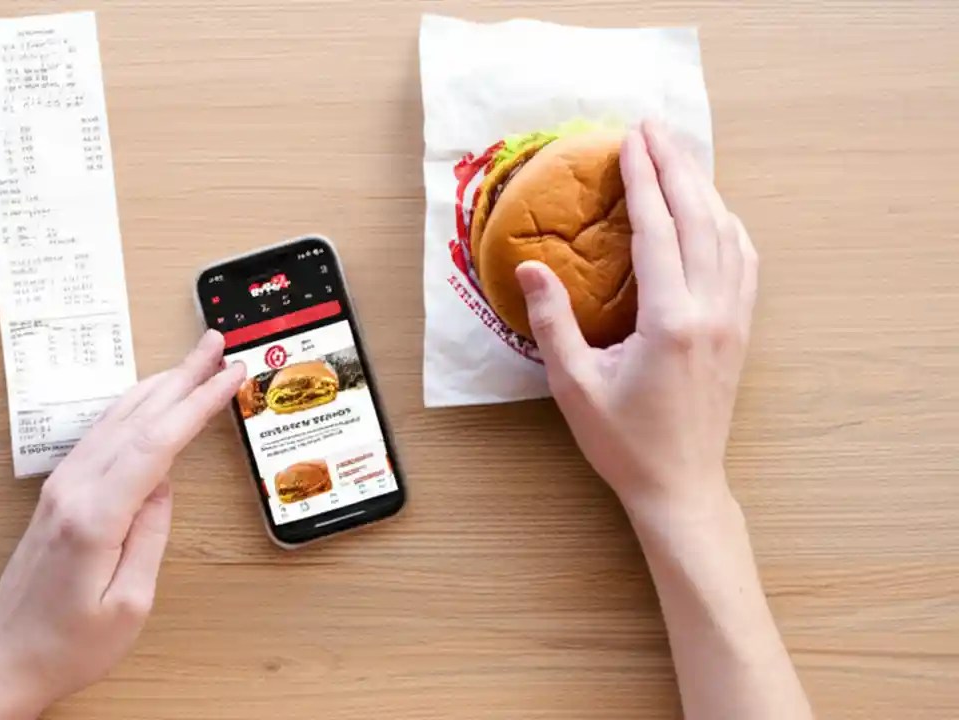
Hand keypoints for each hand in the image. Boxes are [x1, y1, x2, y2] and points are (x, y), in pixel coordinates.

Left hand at [0, 331, 245, 718]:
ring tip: (193, 363)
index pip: (157, 442)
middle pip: (137, 416)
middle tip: (217, 346)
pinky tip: (150, 401)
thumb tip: (165, 484)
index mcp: (95, 515)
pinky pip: (102, 437)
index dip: (198, 403)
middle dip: (183, 376)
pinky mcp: (58, 495)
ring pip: (116, 420)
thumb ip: (152, 535)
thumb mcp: (130, 601)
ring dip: (159, 387)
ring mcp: (61, 488)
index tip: (230, 375)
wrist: (8, 659)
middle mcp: (73, 490)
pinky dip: (135, 411)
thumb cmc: (69, 645)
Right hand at [516, 120, 757, 514]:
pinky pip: (744, 261)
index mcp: (670, 321)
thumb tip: (531, 268)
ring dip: (704, 188)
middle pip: (700, 218)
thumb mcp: (573, 385)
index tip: (629, 141)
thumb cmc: (622, 442)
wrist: (680, 485)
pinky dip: (728, 224)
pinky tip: (713, 210)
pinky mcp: (740, 330)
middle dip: (676, 166)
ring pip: (728, 234)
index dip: (644, 179)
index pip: (658, 230)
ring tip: (679, 154)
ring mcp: (733, 319)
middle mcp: (711, 311)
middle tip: (653, 127)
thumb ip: (554, 323)